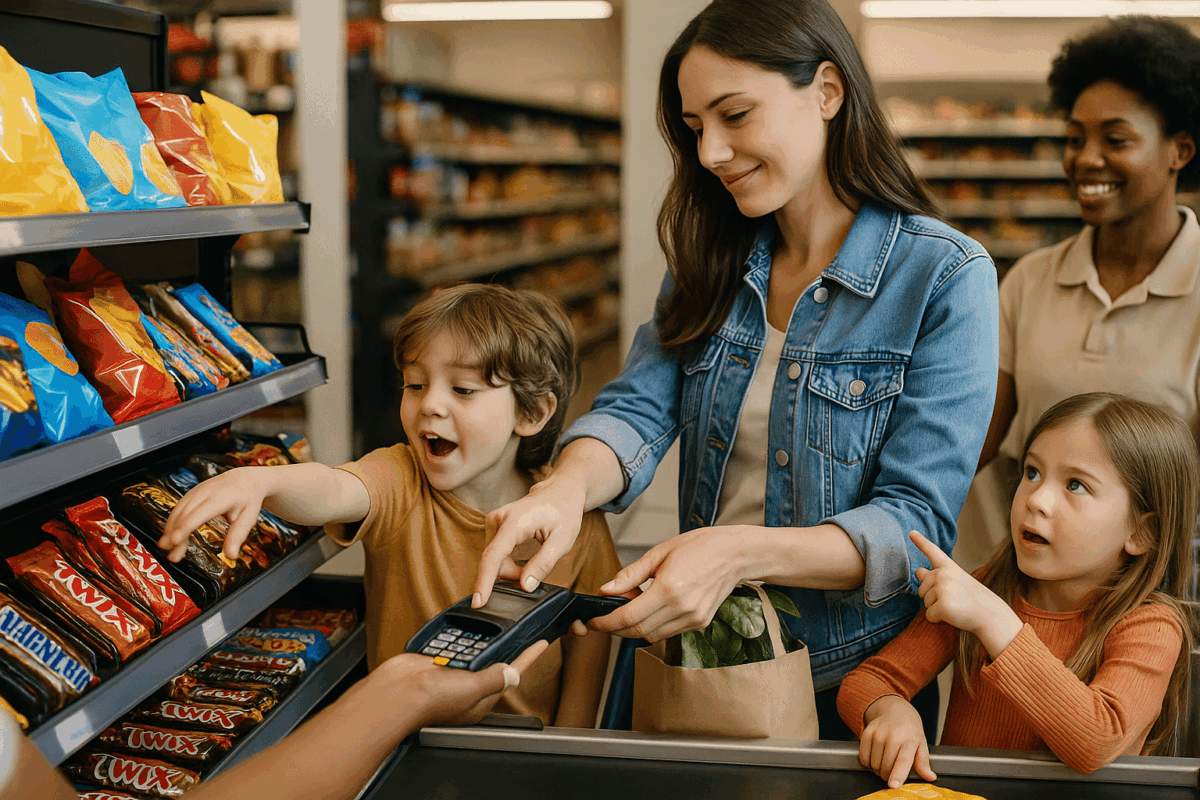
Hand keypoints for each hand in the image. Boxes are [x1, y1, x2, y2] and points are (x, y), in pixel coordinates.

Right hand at [158, 468, 265, 562]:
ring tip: (166, 549)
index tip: (175, 541)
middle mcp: (206, 492)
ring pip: (178, 511)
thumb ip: (238, 535)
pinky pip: (178, 508)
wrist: (245, 479)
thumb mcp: (249, 516)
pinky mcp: (191, 493)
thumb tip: (231, 556)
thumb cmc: (248, 499)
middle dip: (175, 534)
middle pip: (185, 514)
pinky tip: (169, 536)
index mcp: (222, 497)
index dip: (186, 527)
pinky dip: (172, 523)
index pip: (200, 513)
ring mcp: (196, 491)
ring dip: (170, 530)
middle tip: (172, 556)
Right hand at [379, 640, 549, 729]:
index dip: (527, 658)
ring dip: (483, 639)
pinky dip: (461, 636)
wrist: (397, 693)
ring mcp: (451, 674)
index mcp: (480, 699)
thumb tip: (513, 673)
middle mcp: (467, 687)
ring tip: (498, 624)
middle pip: (494, 663)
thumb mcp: (472, 688)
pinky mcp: (435, 662)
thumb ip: (494, 679)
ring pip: (474, 652)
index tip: (541, 643)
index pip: (511, 674)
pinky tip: (467, 627)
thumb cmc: (431, 701)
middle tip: (522, 631)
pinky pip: (454, 645)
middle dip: (506, 648)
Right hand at [475, 476, 587, 606]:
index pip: (494, 556)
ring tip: (532, 562)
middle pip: (494, 562)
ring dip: (510, 568)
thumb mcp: (563, 541)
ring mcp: (494, 520)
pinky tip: (522, 557)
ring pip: (493, 559)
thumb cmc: (564, 513)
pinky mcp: (493, 524)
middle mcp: (499, 518)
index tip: (478, 602)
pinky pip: (495, 553)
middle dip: (511, 575)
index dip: (484, 582)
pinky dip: (507, 562)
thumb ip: (543, 563)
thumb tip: (524, 586)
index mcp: (515, 522)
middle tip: (534, 574)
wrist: (560, 491)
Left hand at [587, 527, 743, 641]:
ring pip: (652, 636)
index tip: (593, 621)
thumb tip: (606, 590)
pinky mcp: (700, 623)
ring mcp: (693, 619)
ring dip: (634, 628)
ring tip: (631, 607)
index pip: (628, 617)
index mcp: (669, 589)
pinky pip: (667, 632)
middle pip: (637, 631)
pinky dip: (653, 626)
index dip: (606, 623)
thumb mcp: (659, 553)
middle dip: (616, 629)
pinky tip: (651, 609)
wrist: (735, 554)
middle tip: (604, 618)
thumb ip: (630, 574)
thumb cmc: (698, 546)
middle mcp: (682, 609)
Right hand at [859, 695, 936, 788]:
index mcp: (910, 740)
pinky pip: (863, 757)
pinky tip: (875, 756)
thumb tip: (930, 777)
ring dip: (878, 769)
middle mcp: (893, 735)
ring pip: (874, 764)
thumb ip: (923, 762)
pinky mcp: (867, 732)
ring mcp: (878, 733)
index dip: (898, 774)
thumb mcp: (921, 744)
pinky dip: (868, 762)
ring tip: (884, 762)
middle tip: (893, 770)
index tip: (893, 785)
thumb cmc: (910, 731)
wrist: (896, 710)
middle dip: (888, 775)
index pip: (903, 760)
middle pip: (886, 766)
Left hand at [910, 531, 1021, 657]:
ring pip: (925, 602)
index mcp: (949, 567)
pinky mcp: (942, 605)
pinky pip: (929, 615)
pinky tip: (953, 615)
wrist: (991, 615)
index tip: (911, 532)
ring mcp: (942, 588)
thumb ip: (936, 575)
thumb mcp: (957, 580)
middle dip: (932, 597)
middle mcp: (943, 574)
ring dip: (936, 608)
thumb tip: (918, 572)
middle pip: (921, 588)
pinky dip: (938, 619)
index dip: (921, 541)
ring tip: (955, 606)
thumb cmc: (972, 599)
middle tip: (953, 599)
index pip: (932, 552)